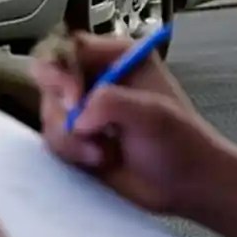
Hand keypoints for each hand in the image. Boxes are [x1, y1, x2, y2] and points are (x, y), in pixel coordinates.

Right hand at [32, 32, 228, 216]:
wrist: (188, 187)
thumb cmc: (181, 143)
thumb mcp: (153, 115)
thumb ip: (111, 103)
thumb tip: (77, 119)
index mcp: (115, 58)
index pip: (67, 48)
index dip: (60, 71)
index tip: (73, 100)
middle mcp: (94, 77)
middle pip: (48, 79)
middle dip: (61, 109)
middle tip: (83, 131)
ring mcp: (82, 108)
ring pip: (48, 112)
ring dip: (70, 138)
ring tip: (102, 154)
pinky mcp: (76, 136)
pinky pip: (51, 138)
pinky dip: (70, 152)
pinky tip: (98, 161)